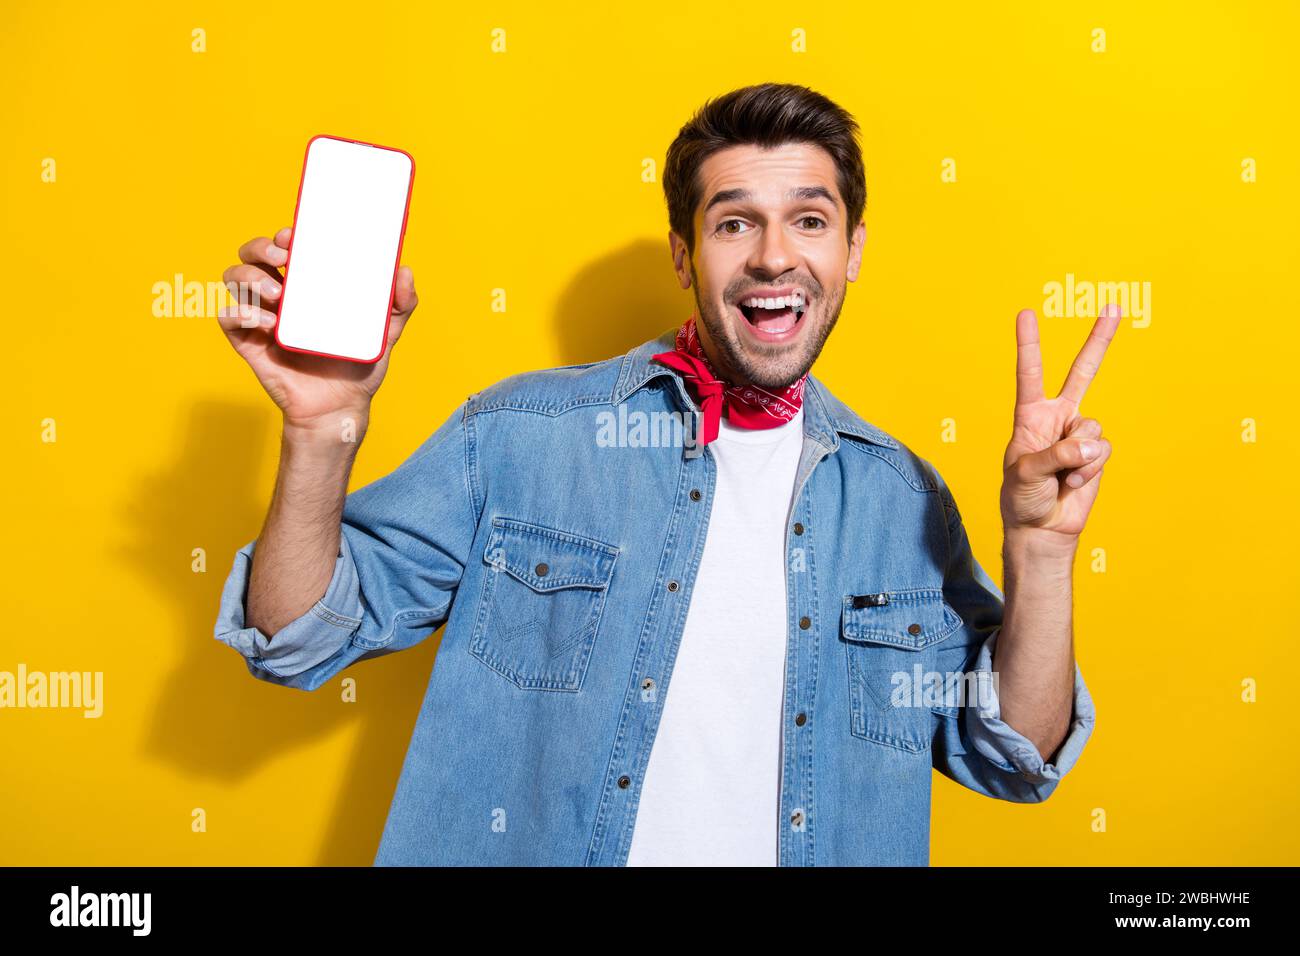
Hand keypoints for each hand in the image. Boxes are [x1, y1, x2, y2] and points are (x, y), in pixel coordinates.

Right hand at [216, 227, 418, 431]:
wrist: (342, 406)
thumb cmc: (359, 364)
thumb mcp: (387, 331)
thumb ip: (401, 302)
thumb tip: (404, 271)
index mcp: (307, 285)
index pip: (285, 247)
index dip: (283, 235)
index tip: (294, 235)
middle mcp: (280, 295)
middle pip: (253, 255)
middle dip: (260, 247)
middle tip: (284, 259)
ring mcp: (261, 317)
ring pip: (234, 278)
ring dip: (249, 277)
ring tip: (278, 294)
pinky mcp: (250, 343)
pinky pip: (228, 318)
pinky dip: (241, 314)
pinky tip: (266, 322)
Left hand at [1000, 304, 1119, 547]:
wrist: (1042, 527)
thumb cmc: (1022, 498)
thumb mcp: (1025, 474)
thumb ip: (1055, 455)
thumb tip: (1088, 444)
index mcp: (1030, 416)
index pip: (1030, 374)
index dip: (1029, 344)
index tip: (1026, 313)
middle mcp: (1057, 418)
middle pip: (1082, 373)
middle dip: (1099, 340)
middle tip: (1114, 306)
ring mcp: (1079, 434)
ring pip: (1092, 427)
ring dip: (1078, 456)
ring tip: (1061, 476)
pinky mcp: (1096, 452)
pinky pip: (1101, 451)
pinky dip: (1089, 469)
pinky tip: (1074, 483)